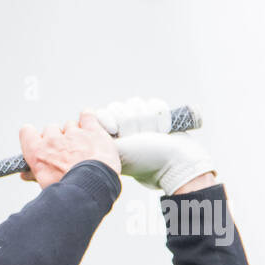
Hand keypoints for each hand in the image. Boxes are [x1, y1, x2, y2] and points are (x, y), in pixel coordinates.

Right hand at [19, 112, 119, 188]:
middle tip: (65, 152)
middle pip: (50, 129)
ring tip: (82, 148)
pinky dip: (88, 118)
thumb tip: (25, 174)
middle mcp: (53, 140)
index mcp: (38, 153)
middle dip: (57, 138)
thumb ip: (35, 174)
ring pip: (70, 125)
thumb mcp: (46, 184)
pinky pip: (87, 115)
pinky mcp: (92, 131)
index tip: (39, 142)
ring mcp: (73, 134)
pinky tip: (89, 126)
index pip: (26, 133)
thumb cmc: (68, 190)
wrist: (92, 188)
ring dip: (74, 133)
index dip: (33, 136)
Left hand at [91, 96, 215, 193]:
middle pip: (119, 106)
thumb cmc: (145, 160)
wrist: (176, 162)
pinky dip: (160, 114)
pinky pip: (154, 103)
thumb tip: (89, 124)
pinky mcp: (158, 116)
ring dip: (146, 119)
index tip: (116, 131)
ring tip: (152, 135)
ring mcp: (142, 122)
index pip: (103, 113)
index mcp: (111, 137)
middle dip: (130, 121)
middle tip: (138, 137)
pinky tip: (163, 129)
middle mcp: (124, 128)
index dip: (110, 118)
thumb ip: (100, 139)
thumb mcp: (116, 151)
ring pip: (136, 103)